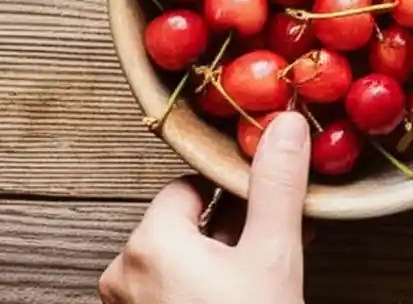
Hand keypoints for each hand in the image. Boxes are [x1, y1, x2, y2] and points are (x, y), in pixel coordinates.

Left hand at [100, 112, 310, 303]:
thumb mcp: (272, 254)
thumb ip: (277, 186)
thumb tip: (285, 125)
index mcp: (149, 243)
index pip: (189, 187)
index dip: (234, 187)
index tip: (268, 197)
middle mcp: (127, 273)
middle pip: (186, 223)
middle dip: (233, 224)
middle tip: (278, 232)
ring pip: (184, 259)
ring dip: (224, 255)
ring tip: (269, 263)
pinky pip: (176, 288)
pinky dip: (209, 283)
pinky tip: (247, 288)